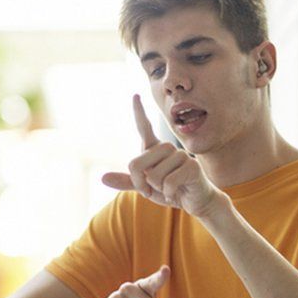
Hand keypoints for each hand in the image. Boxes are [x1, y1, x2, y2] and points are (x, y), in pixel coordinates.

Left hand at [102, 95, 225, 217]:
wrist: (194, 202)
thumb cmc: (170, 191)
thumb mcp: (146, 187)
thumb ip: (128, 182)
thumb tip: (103, 178)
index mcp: (155, 149)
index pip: (144, 127)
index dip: (139, 111)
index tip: (135, 95)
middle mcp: (167, 148)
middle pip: (137, 163)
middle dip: (140, 183)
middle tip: (152, 190)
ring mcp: (181, 156)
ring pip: (154, 175)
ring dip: (157, 189)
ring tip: (168, 190)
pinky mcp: (192, 167)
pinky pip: (168, 182)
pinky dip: (168, 193)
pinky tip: (176, 193)